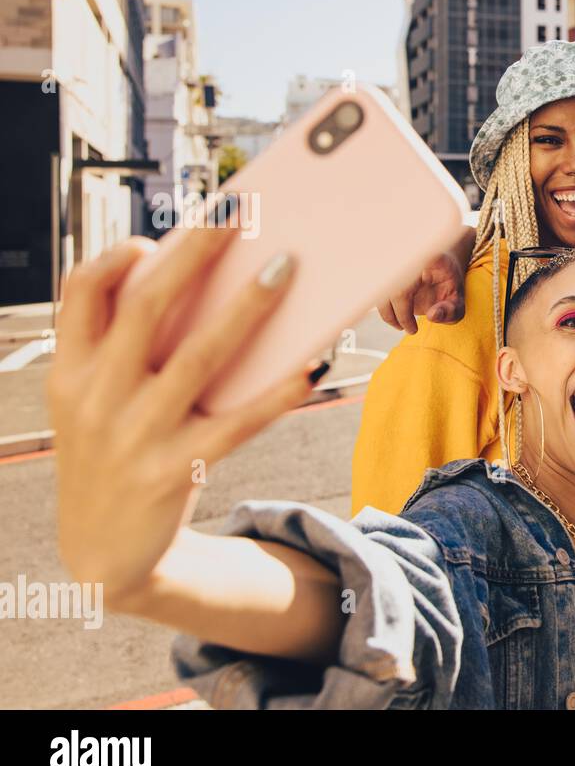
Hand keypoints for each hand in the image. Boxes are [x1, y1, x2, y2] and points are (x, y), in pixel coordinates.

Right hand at [50, 227, 322, 601]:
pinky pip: (239, 422)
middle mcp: (98, 396)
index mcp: (70, 371)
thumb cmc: (111, 454)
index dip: (118, 255)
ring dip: (248, 307)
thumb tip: (197, 284)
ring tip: (286, 268)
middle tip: (239, 211)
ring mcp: (137, 434)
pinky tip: (313, 365)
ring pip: (201, 355)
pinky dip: (278, 392)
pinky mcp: (177, 470)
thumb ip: (123, 348)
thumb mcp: (93, 402)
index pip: (81, 290)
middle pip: (149, 305)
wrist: (103, 554)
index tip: (158, 237)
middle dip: (196, 251)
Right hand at [377, 251, 465, 333]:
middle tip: (405, 328)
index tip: (413, 330)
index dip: (403, 313)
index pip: (402, 290)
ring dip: (386, 312)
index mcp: (423, 260)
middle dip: (392, 315)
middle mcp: (405, 257)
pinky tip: (396, 316)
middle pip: (386, 288)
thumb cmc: (449, 285)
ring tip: (400, 325)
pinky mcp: (386, 269)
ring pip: (377, 289)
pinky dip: (383, 306)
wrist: (442, 266)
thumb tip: (432, 316)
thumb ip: (452, 310)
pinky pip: (375, 289)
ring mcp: (393, 262)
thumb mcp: (458, 299)